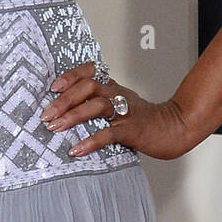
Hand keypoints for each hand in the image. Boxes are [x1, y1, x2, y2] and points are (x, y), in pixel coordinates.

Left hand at [40, 61, 195, 161]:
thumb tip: (66, 114)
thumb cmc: (144, 121)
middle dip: (63, 100)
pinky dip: (91, 141)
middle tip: (46, 115)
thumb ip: (98, 105)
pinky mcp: (132, 130)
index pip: (90, 72)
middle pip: (88, 87)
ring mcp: (126, 112)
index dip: (70, 76)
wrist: (174, 128)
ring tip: (55, 128)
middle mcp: (118, 95)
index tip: (53, 87)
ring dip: (73, 116)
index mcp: (113, 88)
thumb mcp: (120, 105)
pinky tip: (77, 149)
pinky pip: (109, 133)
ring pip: (96, 106)